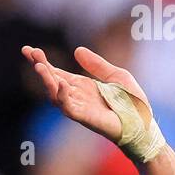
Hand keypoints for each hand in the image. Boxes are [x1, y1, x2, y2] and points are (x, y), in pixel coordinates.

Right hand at [22, 45, 150, 143]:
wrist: (145, 124)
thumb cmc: (132, 103)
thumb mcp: (116, 76)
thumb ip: (97, 64)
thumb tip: (77, 50)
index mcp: (83, 86)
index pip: (57, 73)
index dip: (43, 62)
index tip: (29, 50)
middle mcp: (77, 97)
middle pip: (53, 81)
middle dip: (41, 67)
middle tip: (30, 53)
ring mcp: (80, 108)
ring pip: (56, 94)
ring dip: (47, 81)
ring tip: (40, 66)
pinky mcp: (86, 118)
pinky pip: (69, 108)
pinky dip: (63, 97)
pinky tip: (61, 84)